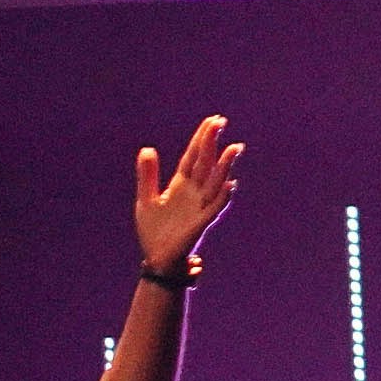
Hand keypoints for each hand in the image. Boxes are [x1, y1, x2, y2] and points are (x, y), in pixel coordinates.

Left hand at [135, 113, 246, 278]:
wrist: (158, 260)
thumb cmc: (154, 231)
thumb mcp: (146, 199)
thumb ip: (147, 175)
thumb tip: (147, 149)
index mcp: (181, 185)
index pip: (194, 156)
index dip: (202, 139)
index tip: (212, 121)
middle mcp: (194, 192)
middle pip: (206, 163)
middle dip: (212, 143)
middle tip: (220, 122)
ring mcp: (200, 206)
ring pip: (215, 181)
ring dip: (224, 166)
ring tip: (234, 148)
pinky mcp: (201, 223)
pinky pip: (215, 207)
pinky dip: (223, 196)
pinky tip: (229, 184)